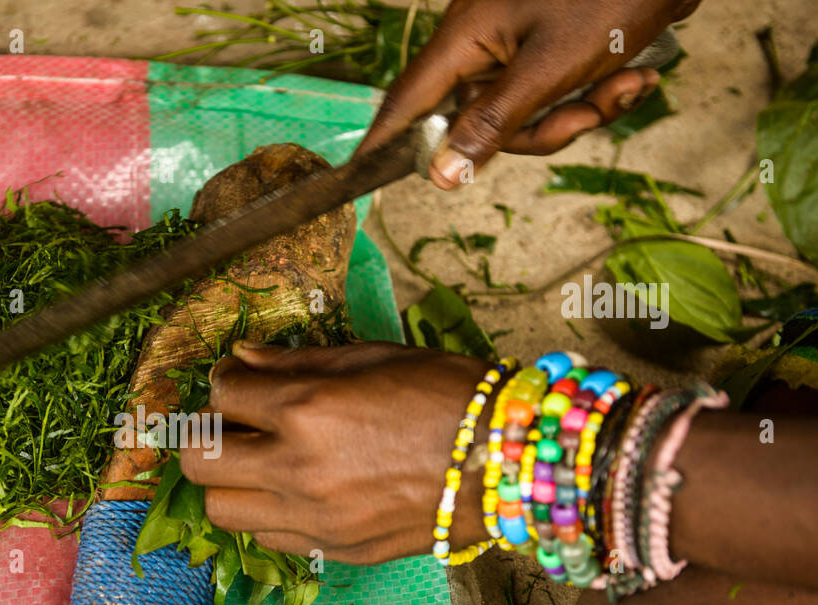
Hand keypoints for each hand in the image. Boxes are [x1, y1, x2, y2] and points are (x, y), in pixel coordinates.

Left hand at [179, 341, 492, 564]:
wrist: (509, 462)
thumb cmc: (446, 394)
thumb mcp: (370, 358)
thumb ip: (296, 362)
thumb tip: (242, 359)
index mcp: (307, 412)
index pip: (221, 397)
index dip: (224, 383)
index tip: (239, 381)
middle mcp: (298, 471)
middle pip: (198, 462)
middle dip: (205, 435)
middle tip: (233, 424)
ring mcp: (314, 519)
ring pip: (219, 512)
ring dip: (226, 482)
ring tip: (257, 461)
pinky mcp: (335, 551)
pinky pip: (267, 539)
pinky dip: (264, 514)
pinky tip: (292, 491)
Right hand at [355, 0, 701, 187]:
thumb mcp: (551, 69)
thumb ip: (491, 125)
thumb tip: (440, 176)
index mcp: (465, 38)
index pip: (407, 103)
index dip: (384, 143)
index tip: (357, 179)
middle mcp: (483, 42)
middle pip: (479, 123)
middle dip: (541, 131)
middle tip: (588, 116)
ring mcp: (518, 44)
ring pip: (525, 116)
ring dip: (581, 112)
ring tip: (627, 83)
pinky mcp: (552, 47)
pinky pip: (554, 96)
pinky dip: (596, 94)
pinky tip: (635, 75)